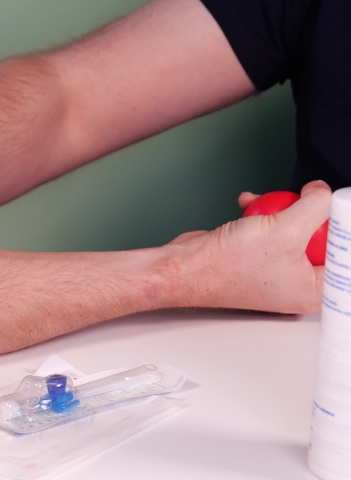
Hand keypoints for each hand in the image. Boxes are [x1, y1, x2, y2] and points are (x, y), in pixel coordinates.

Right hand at [166, 180, 330, 313]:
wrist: (185, 266)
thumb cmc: (226, 266)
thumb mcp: (284, 229)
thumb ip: (316, 206)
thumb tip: (326, 192)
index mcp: (313, 290)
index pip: (344, 255)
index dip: (340, 228)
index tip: (336, 207)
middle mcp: (297, 282)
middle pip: (322, 239)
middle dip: (308, 213)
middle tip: (302, 202)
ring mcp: (276, 268)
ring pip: (294, 228)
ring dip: (280, 208)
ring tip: (266, 205)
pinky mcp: (257, 254)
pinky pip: (271, 228)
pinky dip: (261, 213)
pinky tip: (249, 205)